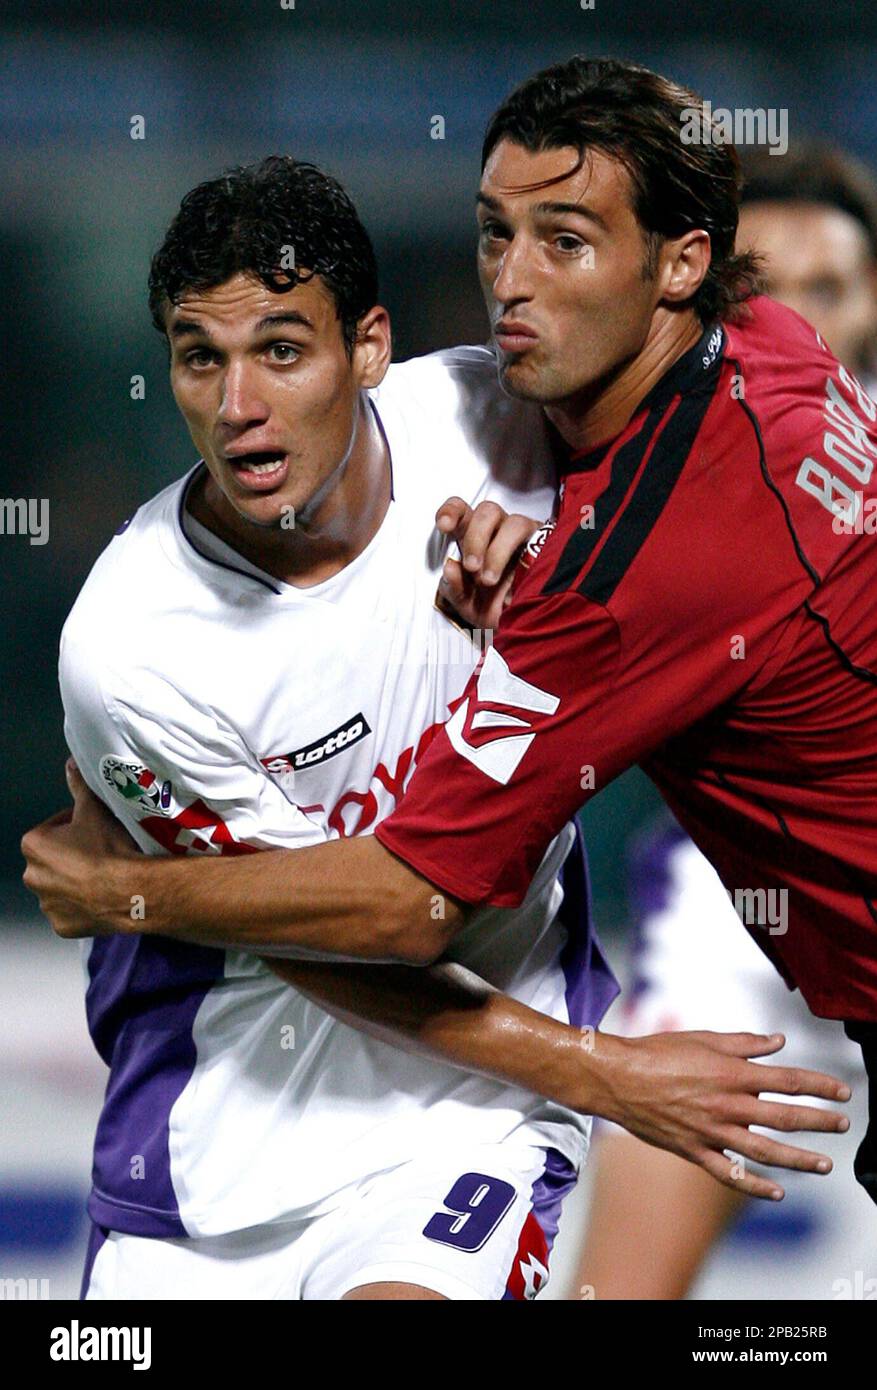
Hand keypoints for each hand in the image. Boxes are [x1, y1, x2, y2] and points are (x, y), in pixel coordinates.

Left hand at [21, 760, 138, 937]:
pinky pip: (71, 912)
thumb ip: (79, 785)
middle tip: (101, 851)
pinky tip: (102, 896)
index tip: (94, 830)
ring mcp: (47, 904)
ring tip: (105, 874)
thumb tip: (72, 764)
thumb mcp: (94, 809)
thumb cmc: (110, 848)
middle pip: (55, 860)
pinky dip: (83, 906)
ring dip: (77, 881)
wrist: (131, 890)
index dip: (76, 827)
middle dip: (73, 856)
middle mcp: (32, 876)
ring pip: (62, 887)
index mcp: (34, 845)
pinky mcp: (62, 926)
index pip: (54, 829)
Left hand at [435, 496, 541, 631]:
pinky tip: (516, 584)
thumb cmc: (491, 608)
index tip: (444, 526)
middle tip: (472, 567)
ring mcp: (525, 537)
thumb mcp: (466, 604)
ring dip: (498, 551)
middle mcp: (498, 531)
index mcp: (473, 538)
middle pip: (488, 511)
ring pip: (514, 523)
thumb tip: (450, 568)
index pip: (462, 511)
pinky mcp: (547, 546)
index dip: (452, 511)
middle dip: (476, 538)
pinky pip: (541, 542)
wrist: (522, 628)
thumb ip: (453, 588)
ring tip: (490, 580)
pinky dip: (526, 561)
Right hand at [590, 1029, 850, 1199]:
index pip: (787, 1081)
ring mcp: (711, 1131)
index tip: (841, 1091)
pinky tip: (777, 1192)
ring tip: (824, 1165)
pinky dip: (755, 1186)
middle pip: (784, 1117)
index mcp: (730, 1073)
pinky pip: (730, 1173)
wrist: (616, 1078)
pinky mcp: (694, 1151)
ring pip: (764, 1151)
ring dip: (799, 1159)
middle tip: (842, 1124)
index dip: (819, 1086)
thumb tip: (777, 1042)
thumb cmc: (657, 1053)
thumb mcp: (702, 1038)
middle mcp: (726, 1105)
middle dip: (819, 1122)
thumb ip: (743, 1043)